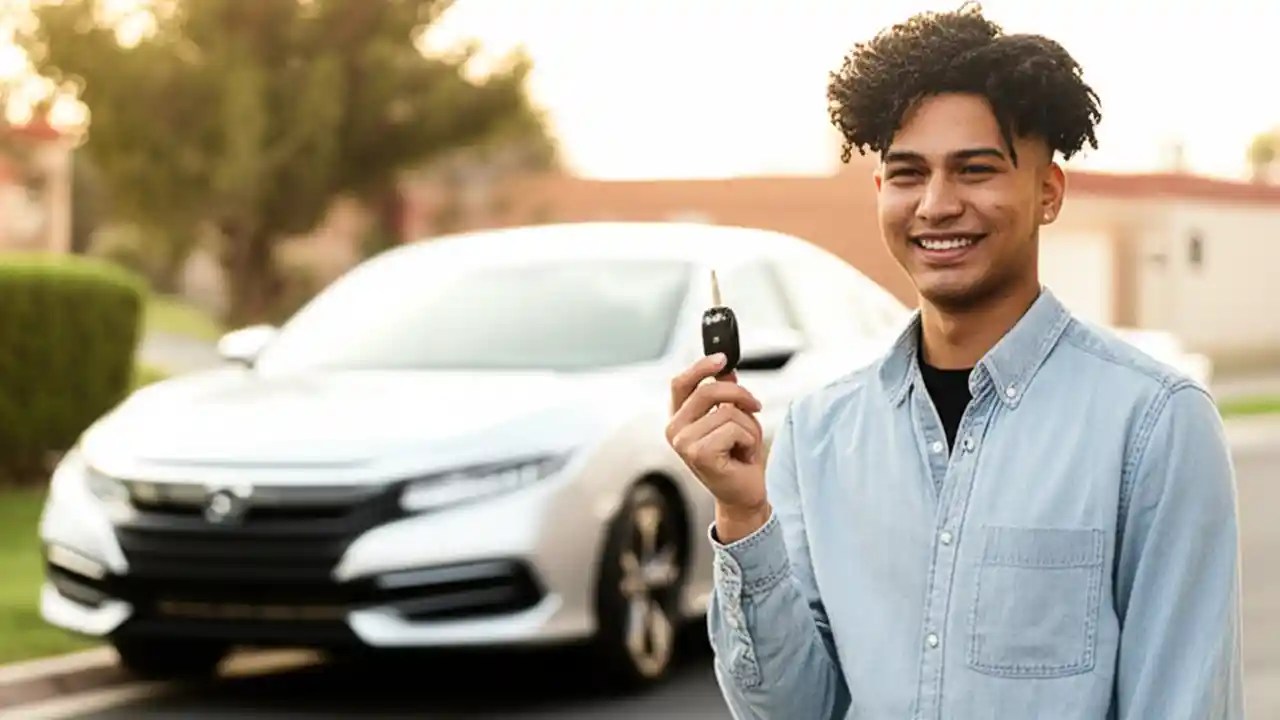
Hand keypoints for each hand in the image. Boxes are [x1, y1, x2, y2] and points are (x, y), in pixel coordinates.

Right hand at [666, 353, 769, 538]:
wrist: (743, 494)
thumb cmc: (737, 457)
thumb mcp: (732, 419)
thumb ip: (725, 396)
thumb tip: (726, 370)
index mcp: (678, 419)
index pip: (681, 382)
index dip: (701, 367)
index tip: (723, 359)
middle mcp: (674, 430)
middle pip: (709, 390)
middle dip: (740, 395)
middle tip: (755, 406)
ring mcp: (683, 443)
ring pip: (727, 411)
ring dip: (748, 427)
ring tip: (744, 444)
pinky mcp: (699, 454)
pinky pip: (734, 429)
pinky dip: (749, 440)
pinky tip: (743, 456)